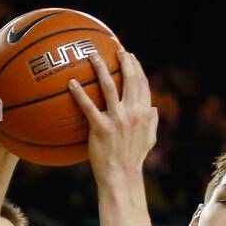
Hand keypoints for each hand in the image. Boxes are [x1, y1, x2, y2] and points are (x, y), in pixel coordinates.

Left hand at [69, 48, 157, 179]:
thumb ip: (152, 123)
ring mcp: (117, 120)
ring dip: (101, 68)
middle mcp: (133, 113)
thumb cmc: (134, 160)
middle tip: (115, 49)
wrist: (122, 176)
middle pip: (129, 79)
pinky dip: (79, 93)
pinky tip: (71, 83)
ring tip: (92, 56)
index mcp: (145, 114)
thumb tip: (154, 108)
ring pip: (108, 86)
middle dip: (123, 60)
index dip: (137, 67)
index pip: (143, 84)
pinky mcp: (101, 128)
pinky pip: (88, 107)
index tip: (130, 56)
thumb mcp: (149, 140)